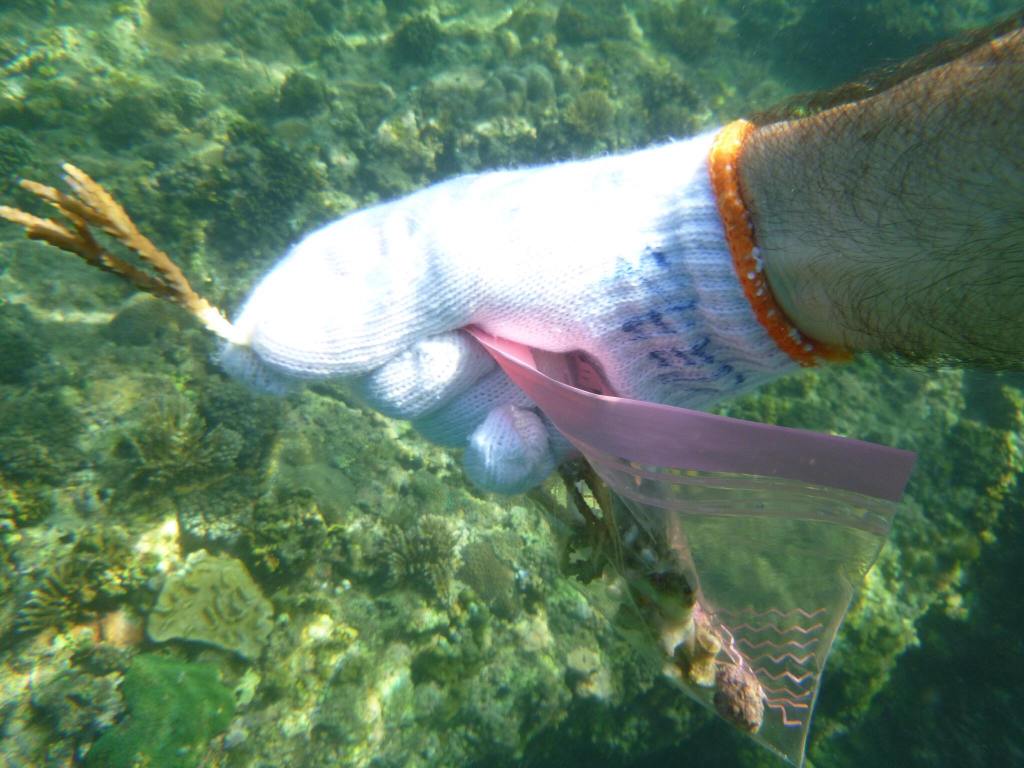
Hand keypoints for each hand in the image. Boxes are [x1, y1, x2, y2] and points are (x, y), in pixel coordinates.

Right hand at [220, 130, 793, 491]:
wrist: (710, 284)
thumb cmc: (585, 245)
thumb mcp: (465, 256)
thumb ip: (366, 303)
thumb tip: (248, 346)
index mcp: (422, 247)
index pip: (326, 282)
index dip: (284, 324)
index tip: (246, 368)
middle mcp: (451, 305)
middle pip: (373, 371)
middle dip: (414, 377)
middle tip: (471, 350)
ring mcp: (498, 362)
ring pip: (431, 422)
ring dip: (469, 416)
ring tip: (528, 384)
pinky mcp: (543, 413)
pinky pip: (490, 458)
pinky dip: (508, 454)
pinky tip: (540, 432)